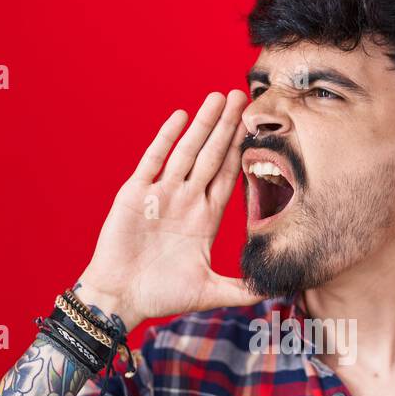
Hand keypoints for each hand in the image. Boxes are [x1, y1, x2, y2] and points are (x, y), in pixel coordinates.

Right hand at [73, 90, 264, 329]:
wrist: (120, 298)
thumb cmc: (161, 296)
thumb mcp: (208, 292)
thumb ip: (241, 289)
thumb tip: (274, 291)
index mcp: (203, 219)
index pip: (226, 177)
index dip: (240, 152)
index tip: (255, 129)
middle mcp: (185, 201)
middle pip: (211, 156)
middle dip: (227, 127)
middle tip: (243, 97)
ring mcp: (160, 195)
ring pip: (186, 152)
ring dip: (202, 125)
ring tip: (218, 98)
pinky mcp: (135, 194)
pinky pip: (153, 160)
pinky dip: (166, 138)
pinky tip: (180, 117)